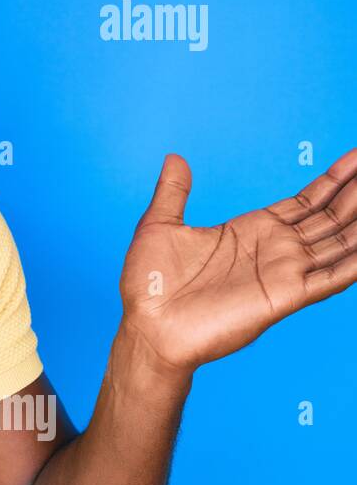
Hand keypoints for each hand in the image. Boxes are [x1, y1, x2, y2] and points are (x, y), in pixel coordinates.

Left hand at [117, 149, 356, 374]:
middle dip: (356, 192)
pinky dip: (356, 262)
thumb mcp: (159, 226)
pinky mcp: (286, 296)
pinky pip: (333, 277)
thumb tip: (174, 159)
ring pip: (341, 241)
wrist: (147, 328)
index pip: (306, 201)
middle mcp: (276, 250)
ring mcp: (284, 273)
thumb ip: (174, 192)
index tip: (356, 156)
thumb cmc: (150, 287)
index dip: (334, 180)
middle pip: (332, 216)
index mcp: (252, 231)